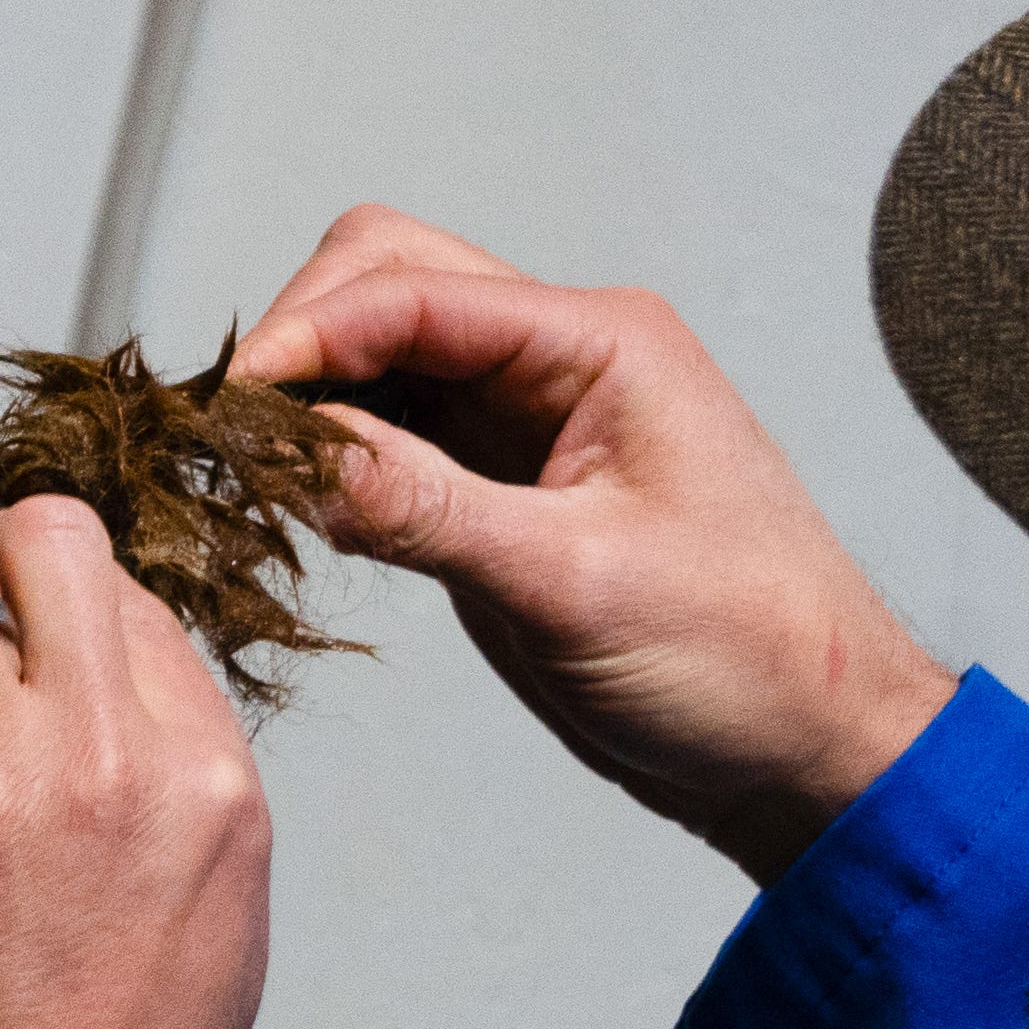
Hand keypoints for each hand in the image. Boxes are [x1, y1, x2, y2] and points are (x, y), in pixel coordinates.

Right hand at [232, 205, 953, 881]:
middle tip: (233, 438)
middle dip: (298, 342)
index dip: (302, 339)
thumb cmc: (747, 658)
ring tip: (250, 476)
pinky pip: (388, 431)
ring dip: (307, 398)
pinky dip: (329, 453)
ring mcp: (525, 417)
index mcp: (600, 344)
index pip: (410, 291)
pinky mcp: (496, 482)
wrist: (808, 747)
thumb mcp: (571, 582)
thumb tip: (291, 457)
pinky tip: (296, 504)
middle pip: (385, 281)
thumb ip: (424, 508)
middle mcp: (559, 358)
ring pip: (377, 353)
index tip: (220, 412)